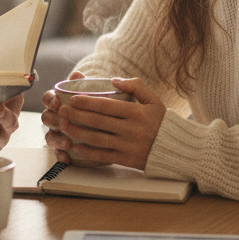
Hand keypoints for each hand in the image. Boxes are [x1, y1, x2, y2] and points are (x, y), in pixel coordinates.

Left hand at [42, 76, 165, 170]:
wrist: (175, 148)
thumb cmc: (161, 121)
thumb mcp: (153, 100)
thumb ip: (135, 86)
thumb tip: (113, 80)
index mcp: (136, 113)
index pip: (107, 106)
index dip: (88, 102)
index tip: (73, 98)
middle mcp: (130, 129)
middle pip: (98, 122)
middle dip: (78, 115)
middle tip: (63, 110)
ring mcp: (127, 146)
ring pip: (97, 139)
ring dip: (78, 133)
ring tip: (64, 126)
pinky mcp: (126, 159)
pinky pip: (103, 156)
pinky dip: (87, 152)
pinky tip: (75, 146)